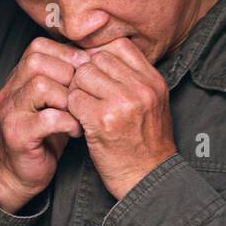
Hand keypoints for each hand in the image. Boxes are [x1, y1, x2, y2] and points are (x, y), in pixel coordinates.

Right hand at [0, 37, 87, 212]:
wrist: (23, 173)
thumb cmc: (46, 135)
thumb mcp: (58, 101)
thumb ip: (68, 79)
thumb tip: (97, 54)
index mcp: (18, 78)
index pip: (37, 47)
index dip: (66, 54)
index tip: (87, 71)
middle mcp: (10, 91)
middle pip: (36, 61)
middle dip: (68, 73)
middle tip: (85, 93)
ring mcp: (11, 112)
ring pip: (40, 85)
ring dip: (69, 98)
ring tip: (81, 113)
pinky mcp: (18, 135)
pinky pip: (47, 118)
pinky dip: (68, 122)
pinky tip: (76, 130)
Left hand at [67, 38, 176, 200]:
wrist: (148, 179)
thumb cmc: (145, 144)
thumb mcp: (152, 104)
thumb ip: (133, 79)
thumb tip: (100, 56)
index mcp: (154, 81)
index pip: (119, 46)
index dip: (100, 57)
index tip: (95, 75)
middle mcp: (141, 88)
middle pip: (97, 58)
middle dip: (86, 74)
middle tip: (87, 95)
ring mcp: (123, 103)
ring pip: (83, 75)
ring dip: (77, 90)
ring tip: (84, 108)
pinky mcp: (103, 120)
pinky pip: (74, 99)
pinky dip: (72, 108)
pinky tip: (80, 121)